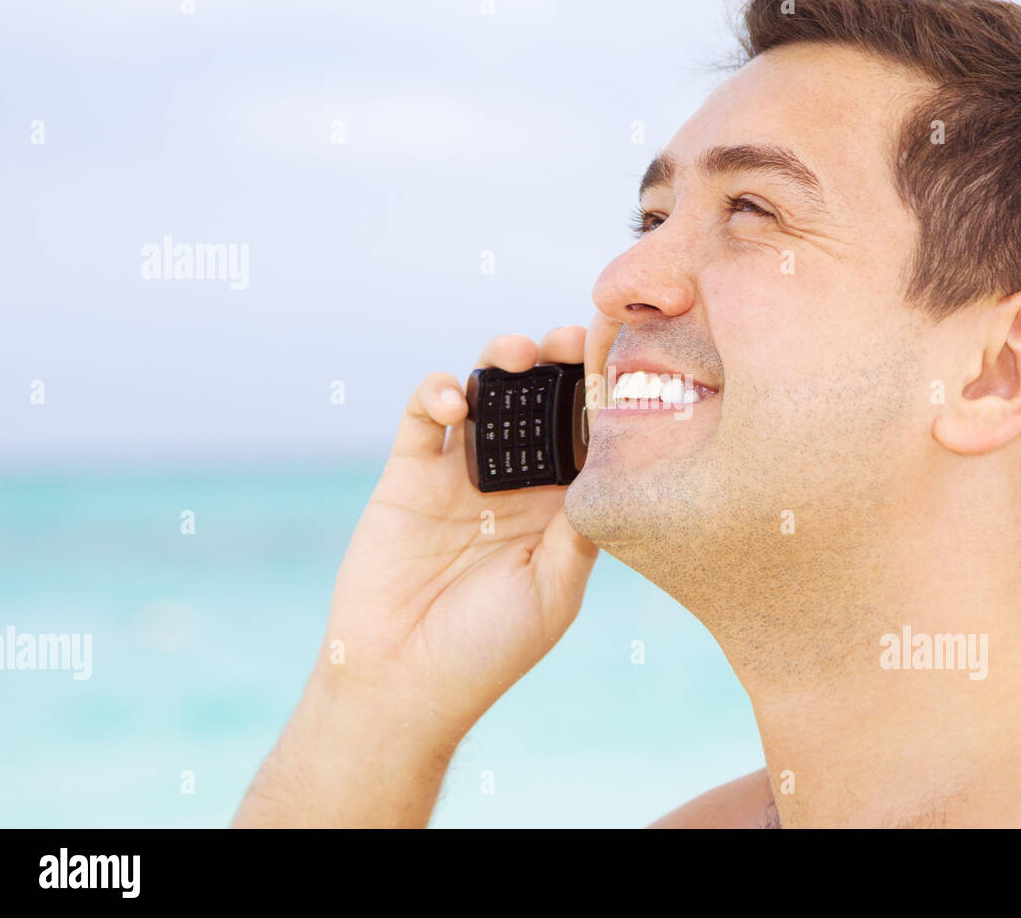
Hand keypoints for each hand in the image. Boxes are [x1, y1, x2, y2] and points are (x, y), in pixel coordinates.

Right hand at [320, 327, 598, 739]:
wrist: (400, 683)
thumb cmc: (488, 651)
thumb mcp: (555, 591)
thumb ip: (581, 528)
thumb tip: (613, 460)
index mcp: (558, 508)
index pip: (586, 434)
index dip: (601, 392)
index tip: (619, 354)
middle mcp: (514, 483)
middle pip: (540, 401)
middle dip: (557, 362)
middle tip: (569, 337)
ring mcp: (460, 475)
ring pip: (487, 394)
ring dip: (501, 362)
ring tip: (517, 353)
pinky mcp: (408, 475)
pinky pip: (425, 416)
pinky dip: (439, 393)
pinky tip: (456, 402)